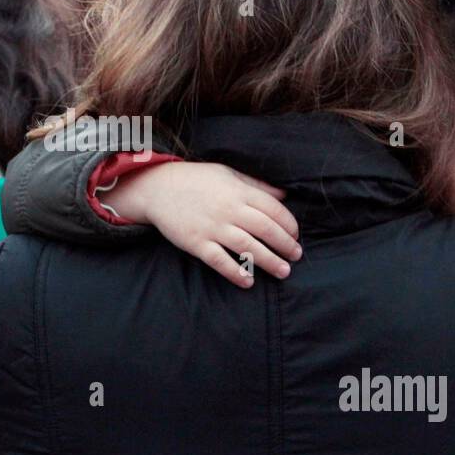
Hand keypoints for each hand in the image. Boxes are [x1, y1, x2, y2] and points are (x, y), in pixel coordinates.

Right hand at [107, 161, 300, 288]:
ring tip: (283, 271)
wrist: (157, 188)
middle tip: (296, 257)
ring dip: (268, 261)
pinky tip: (248, 281)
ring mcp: (211, 227)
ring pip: (247, 247)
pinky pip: (219, 261)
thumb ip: (256, 185)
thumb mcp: (227, 174)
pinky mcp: (196, 243)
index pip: (272, 209)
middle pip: (265, 229)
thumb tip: (283, 196)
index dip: (288, 224)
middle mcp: (228, 209)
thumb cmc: (196, 179)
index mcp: (238, 191)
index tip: (295, 235)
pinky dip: (235, 272)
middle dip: (284, 245)